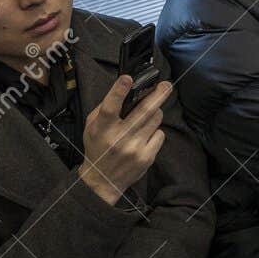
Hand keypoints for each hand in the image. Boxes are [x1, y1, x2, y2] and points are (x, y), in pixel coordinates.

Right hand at [80, 76, 172, 203]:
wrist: (102, 180)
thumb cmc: (98, 148)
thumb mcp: (92, 127)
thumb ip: (105, 108)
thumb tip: (126, 89)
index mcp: (102, 128)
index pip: (110, 107)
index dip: (119, 91)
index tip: (128, 78)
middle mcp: (119, 138)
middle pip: (143, 111)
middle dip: (158, 95)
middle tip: (166, 85)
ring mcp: (134, 148)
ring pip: (155, 120)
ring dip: (155, 112)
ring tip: (148, 115)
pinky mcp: (146, 157)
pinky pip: (159, 134)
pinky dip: (155, 131)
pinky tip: (145, 136)